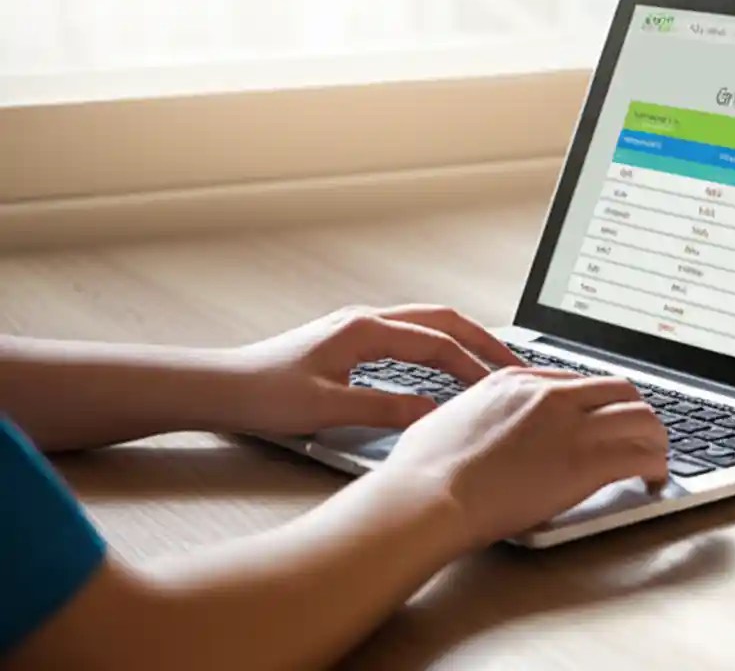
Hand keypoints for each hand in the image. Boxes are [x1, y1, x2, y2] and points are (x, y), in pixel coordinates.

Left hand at [230, 304, 522, 435]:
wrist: (218, 388)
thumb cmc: (262, 394)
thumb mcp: (329, 408)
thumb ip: (387, 409)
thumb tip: (436, 414)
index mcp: (364, 330)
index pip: (437, 342)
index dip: (475, 364)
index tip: (503, 385)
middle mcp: (364, 321)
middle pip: (440, 320)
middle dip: (482, 340)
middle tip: (516, 364)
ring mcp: (356, 329)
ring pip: (425, 326)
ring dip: (461, 342)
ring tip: (490, 365)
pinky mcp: (348, 344)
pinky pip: (407, 338)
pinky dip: (436, 350)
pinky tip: (442, 371)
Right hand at [379, 367, 668, 546]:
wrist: (429, 495)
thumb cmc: (424, 469)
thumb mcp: (449, 418)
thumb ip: (475, 413)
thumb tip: (475, 422)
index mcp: (516, 381)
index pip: (577, 382)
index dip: (597, 404)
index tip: (602, 420)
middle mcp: (550, 396)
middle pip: (620, 389)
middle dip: (635, 412)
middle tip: (640, 436)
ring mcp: (571, 426)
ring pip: (642, 417)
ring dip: (656, 438)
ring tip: (656, 458)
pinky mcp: (586, 463)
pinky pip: (641, 455)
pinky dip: (656, 467)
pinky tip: (654, 480)